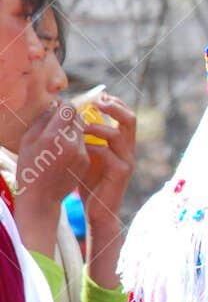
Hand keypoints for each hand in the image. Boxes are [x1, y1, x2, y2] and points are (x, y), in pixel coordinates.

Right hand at [12, 102, 87, 251]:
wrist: (41, 196)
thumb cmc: (29, 165)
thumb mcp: (28, 139)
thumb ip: (43, 120)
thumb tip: (56, 105)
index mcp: (53, 136)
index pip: (69, 109)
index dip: (64, 106)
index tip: (58, 108)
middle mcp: (71, 144)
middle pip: (79, 118)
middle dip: (70, 117)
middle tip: (59, 122)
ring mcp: (81, 154)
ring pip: (82, 131)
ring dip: (73, 130)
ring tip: (59, 140)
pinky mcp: (86, 161)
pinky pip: (84, 144)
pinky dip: (76, 144)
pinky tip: (64, 153)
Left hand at [78, 94, 136, 228]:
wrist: (97, 209)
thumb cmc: (89, 181)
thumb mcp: (86, 153)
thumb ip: (85, 136)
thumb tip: (71, 115)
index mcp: (122, 143)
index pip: (125, 114)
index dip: (114, 102)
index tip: (97, 96)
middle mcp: (128, 149)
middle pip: (130, 119)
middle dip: (113, 107)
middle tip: (95, 102)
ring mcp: (127, 161)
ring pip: (118, 134)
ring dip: (96, 126)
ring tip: (79, 127)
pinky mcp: (121, 173)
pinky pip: (107, 152)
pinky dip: (92, 147)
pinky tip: (80, 149)